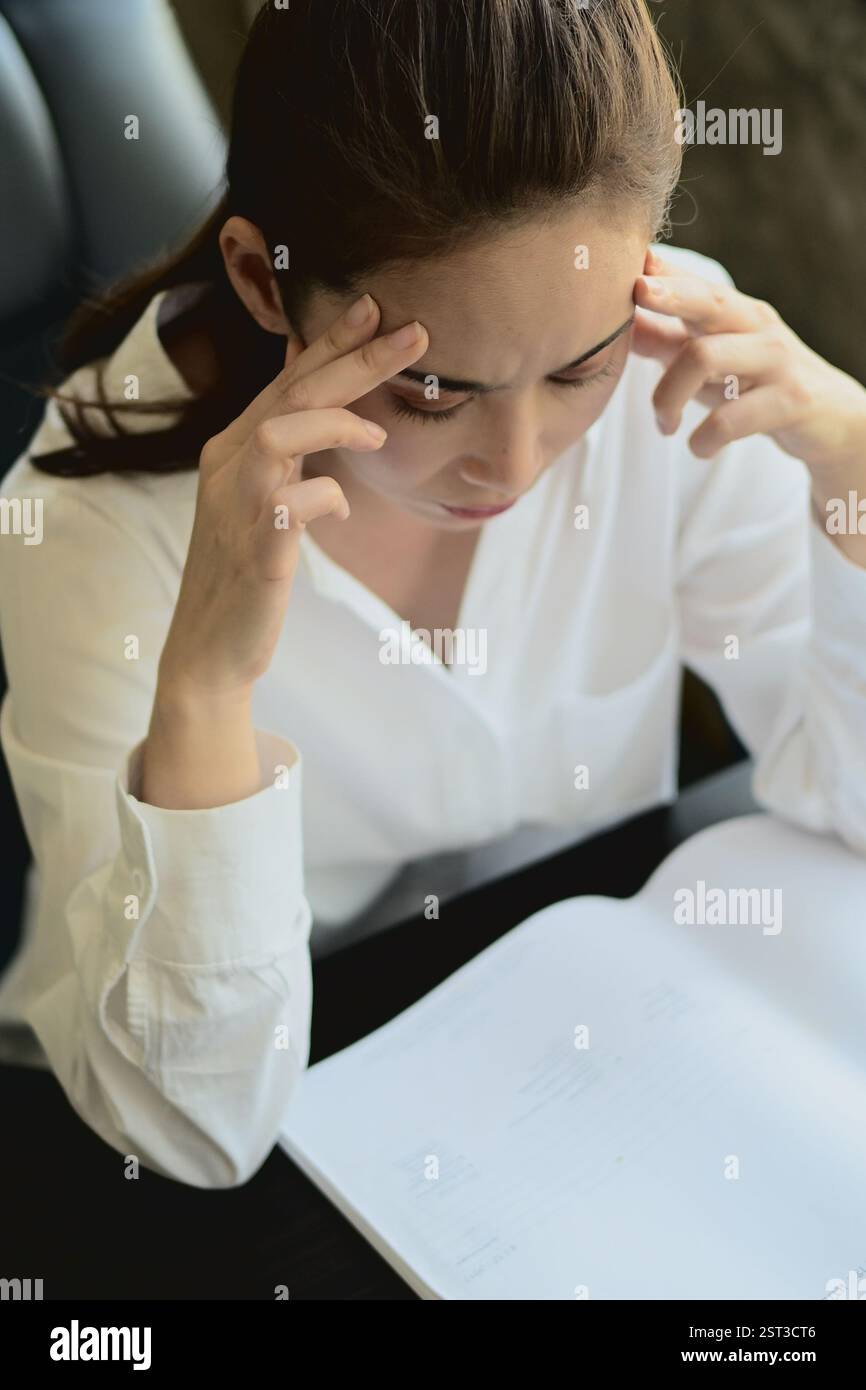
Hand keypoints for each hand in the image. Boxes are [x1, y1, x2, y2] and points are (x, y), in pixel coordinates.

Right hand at [157, 295, 427, 704]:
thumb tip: (338, 416)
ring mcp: (238, 506)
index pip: (285, 381)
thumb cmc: (247, 574)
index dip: (329, 341)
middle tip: (412, 332)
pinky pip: (293, 504)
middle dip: (354, 356)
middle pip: (291, 392)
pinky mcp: (256, 550)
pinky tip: (342, 511)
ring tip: (378, 431)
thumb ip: (289, 457)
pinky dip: (328, 497)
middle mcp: (228, 466)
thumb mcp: (265, 502)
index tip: (374, 308)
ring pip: (280, 432)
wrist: (210, 649)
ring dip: (337, 421)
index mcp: (232, 449)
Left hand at [632, 249, 865, 512]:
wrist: (829, 419)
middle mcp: (755, 324)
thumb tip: (615, 324)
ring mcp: (776, 359)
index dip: (659, 270)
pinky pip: (733, 417)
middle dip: (669, 294)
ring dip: (667, 398)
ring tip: (663, 426)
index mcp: (732, 312)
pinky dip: (704, 438)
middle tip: (636, 292)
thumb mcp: (708, 361)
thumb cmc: (754, 384)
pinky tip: (697, 447)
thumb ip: (663, 341)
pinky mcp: (792, 399)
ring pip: (707, 357)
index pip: (692, 282)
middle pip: (707, 300)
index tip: (624, 258)